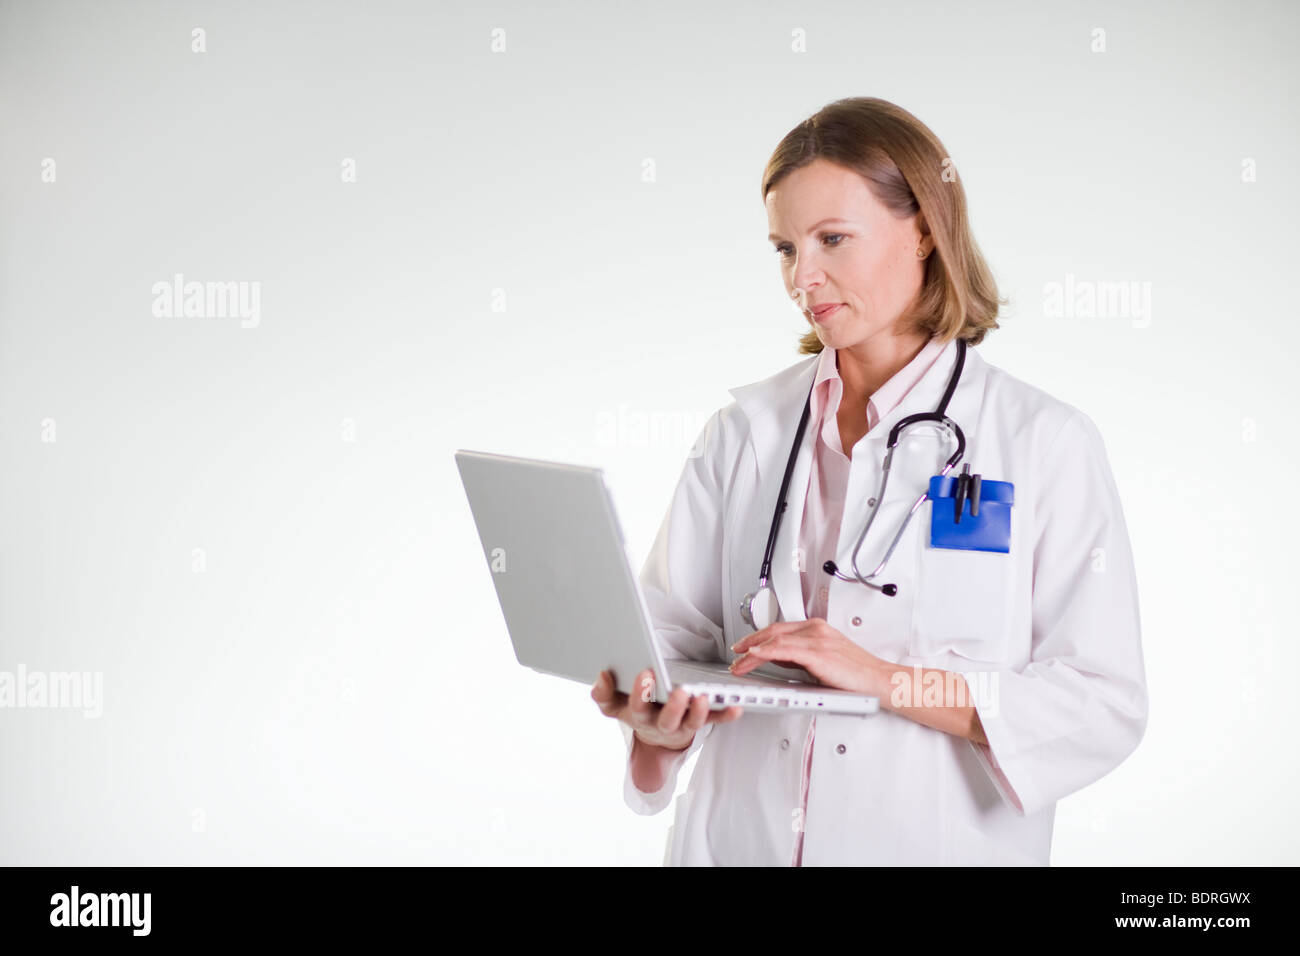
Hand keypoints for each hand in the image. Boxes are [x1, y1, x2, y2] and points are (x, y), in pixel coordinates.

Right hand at [590, 668, 742, 751]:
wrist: (652, 738)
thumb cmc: (635, 711)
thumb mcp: (613, 705)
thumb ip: (602, 693)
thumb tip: (603, 675)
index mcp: (639, 715)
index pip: (637, 706)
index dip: (640, 692)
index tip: (645, 673)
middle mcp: (661, 723)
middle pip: (667, 719)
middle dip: (673, 706)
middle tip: (680, 692)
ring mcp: (682, 725)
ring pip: (692, 723)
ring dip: (699, 711)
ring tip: (703, 697)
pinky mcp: (698, 723)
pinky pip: (714, 720)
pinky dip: (725, 715)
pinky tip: (735, 707)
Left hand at [729, 618, 889, 696]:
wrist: (879, 680)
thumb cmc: (857, 675)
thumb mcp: (823, 661)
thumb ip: (801, 657)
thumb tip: (778, 658)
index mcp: (818, 628)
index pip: (780, 629)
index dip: (759, 637)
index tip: (746, 645)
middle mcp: (816, 629)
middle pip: (773, 631)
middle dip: (750, 642)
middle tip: (736, 653)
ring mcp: (816, 639)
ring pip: (774, 640)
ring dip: (752, 651)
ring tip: (739, 662)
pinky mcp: (817, 652)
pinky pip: (783, 649)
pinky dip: (765, 651)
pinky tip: (754, 656)